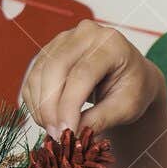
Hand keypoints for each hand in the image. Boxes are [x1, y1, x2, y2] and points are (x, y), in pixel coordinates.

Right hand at [22, 22, 166, 140]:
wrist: (130, 75)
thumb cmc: (133, 89)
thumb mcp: (127, 108)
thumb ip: (101, 119)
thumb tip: (72, 133)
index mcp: (111, 43)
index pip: (83, 73)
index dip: (69, 105)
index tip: (65, 132)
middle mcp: (86, 33)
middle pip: (56, 68)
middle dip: (51, 106)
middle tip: (55, 134)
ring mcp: (65, 38)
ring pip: (40, 72)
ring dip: (40, 106)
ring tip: (52, 130)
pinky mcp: (51, 49)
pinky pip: (34, 76)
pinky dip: (35, 101)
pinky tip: (46, 118)